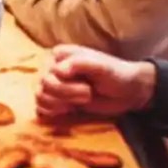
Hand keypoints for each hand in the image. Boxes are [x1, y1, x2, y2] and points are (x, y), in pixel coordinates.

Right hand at [36, 44, 156, 118]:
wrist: (128, 92)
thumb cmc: (116, 75)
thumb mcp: (102, 67)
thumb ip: (79, 64)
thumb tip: (57, 71)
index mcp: (61, 55)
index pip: (49, 70)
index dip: (64, 83)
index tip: (87, 87)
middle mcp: (53, 67)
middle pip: (43, 84)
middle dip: (65, 94)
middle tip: (87, 95)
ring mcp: (54, 85)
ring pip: (40, 96)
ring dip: (59, 104)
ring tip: (78, 103)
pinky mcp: (56, 101)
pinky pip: (40, 108)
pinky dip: (51, 112)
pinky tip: (68, 110)